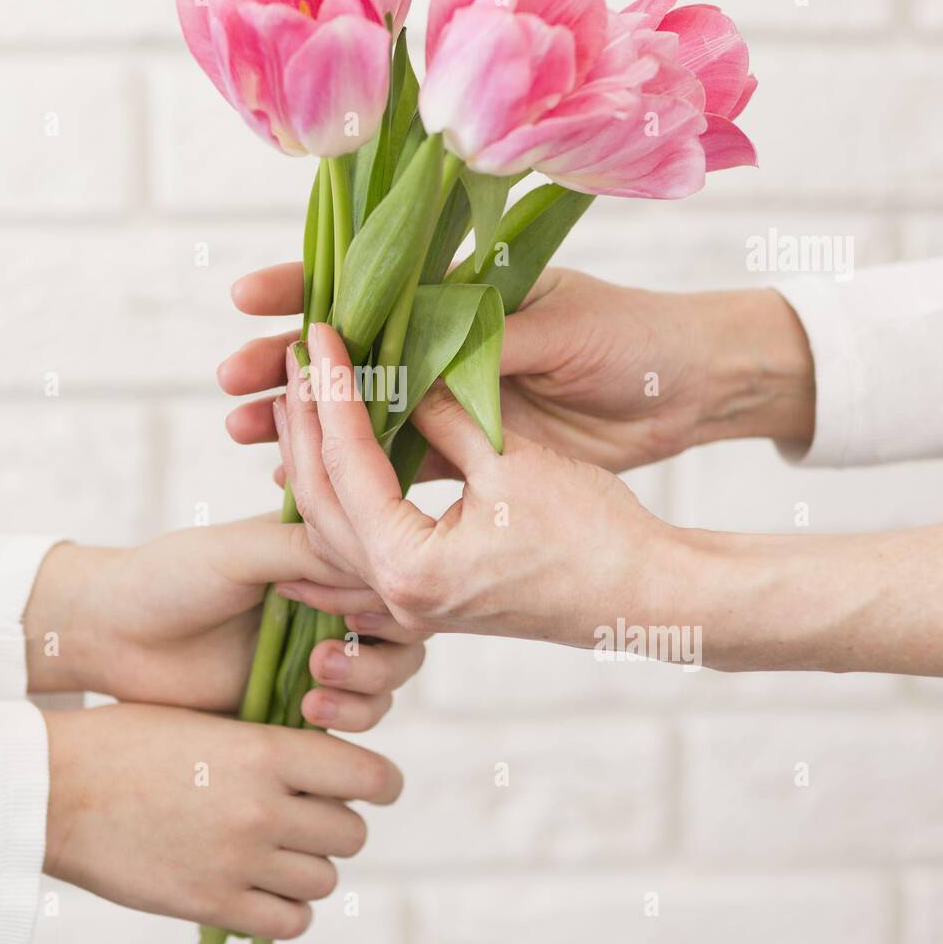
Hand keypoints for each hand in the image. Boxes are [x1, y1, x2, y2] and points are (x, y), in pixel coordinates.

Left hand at [23, 518, 425, 732]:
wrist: (111, 637)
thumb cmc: (167, 578)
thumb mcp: (237, 551)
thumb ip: (306, 550)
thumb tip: (376, 565)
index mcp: (321, 555)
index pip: (390, 574)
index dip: (385, 596)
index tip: (348, 610)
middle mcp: (331, 603)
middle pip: (403, 633)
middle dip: (382, 653)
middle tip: (327, 659)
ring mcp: (318, 654)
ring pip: (387, 679)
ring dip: (367, 688)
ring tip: (315, 691)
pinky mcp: (299, 702)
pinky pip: (353, 718)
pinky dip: (347, 718)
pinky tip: (305, 712)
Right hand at [43, 702, 401, 939]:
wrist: (55, 787)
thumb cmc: (129, 741)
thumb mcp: (210, 720)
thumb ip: (271, 745)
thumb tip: (329, 766)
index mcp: (266, 750)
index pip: (369, 776)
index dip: (381, 784)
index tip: (376, 787)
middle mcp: (264, 807)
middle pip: (352, 832)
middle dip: (336, 825)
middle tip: (306, 817)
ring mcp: (239, 860)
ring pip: (325, 879)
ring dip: (309, 867)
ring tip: (276, 852)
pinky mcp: (211, 904)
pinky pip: (289, 920)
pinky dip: (286, 908)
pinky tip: (262, 889)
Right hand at [219, 263, 815, 472]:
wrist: (690, 390)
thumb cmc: (633, 339)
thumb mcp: (554, 331)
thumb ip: (482, 349)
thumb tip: (405, 367)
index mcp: (461, 292)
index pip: (367, 284)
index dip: (306, 288)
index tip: (249, 299)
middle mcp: (445, 342)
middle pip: (349, 353)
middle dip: (288, 366)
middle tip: (233, 382)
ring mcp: (454, 397)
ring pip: (363, 412)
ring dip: (308, 423)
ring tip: (248, 434)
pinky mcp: (473, 448)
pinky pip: (401, 460)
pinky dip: (356, 470)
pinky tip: (305, 480)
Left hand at [271, 322, 684, 644]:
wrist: (647, 597)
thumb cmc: (594, 535)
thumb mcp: (512, 462)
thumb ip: (445, 416)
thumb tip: (399, 372)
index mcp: (410, 564)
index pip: (346, 462)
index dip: (331, 391)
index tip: (318, 337)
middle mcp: (398, 595)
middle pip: (320, 502)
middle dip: (304, 426)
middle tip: (295, 362)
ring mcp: (411, 606)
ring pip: (330, 534)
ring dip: (309, 469)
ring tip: (297, 408)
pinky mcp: (430, 601)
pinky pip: (355, 560)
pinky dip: (330, 517)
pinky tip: (308, 494)